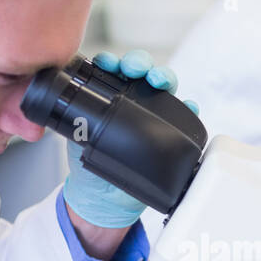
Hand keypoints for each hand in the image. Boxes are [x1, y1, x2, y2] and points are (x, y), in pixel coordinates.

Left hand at [61, 49, 196, 227]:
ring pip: (164, 87)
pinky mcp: (170, 132)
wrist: (104, 198)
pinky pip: (184, 118)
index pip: (112, 71)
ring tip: (159, 81)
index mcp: (108, 96)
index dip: (111, 62)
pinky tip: (188, 106)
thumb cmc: (90, 163)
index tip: (106, 65)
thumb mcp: (78, 137)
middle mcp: (132, 100)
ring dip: (164, 77)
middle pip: (141, 72)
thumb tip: (72, 111)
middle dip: (139, 64)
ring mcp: (153, 114)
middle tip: (134, 69)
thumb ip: (78, 121)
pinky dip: (189, 109)